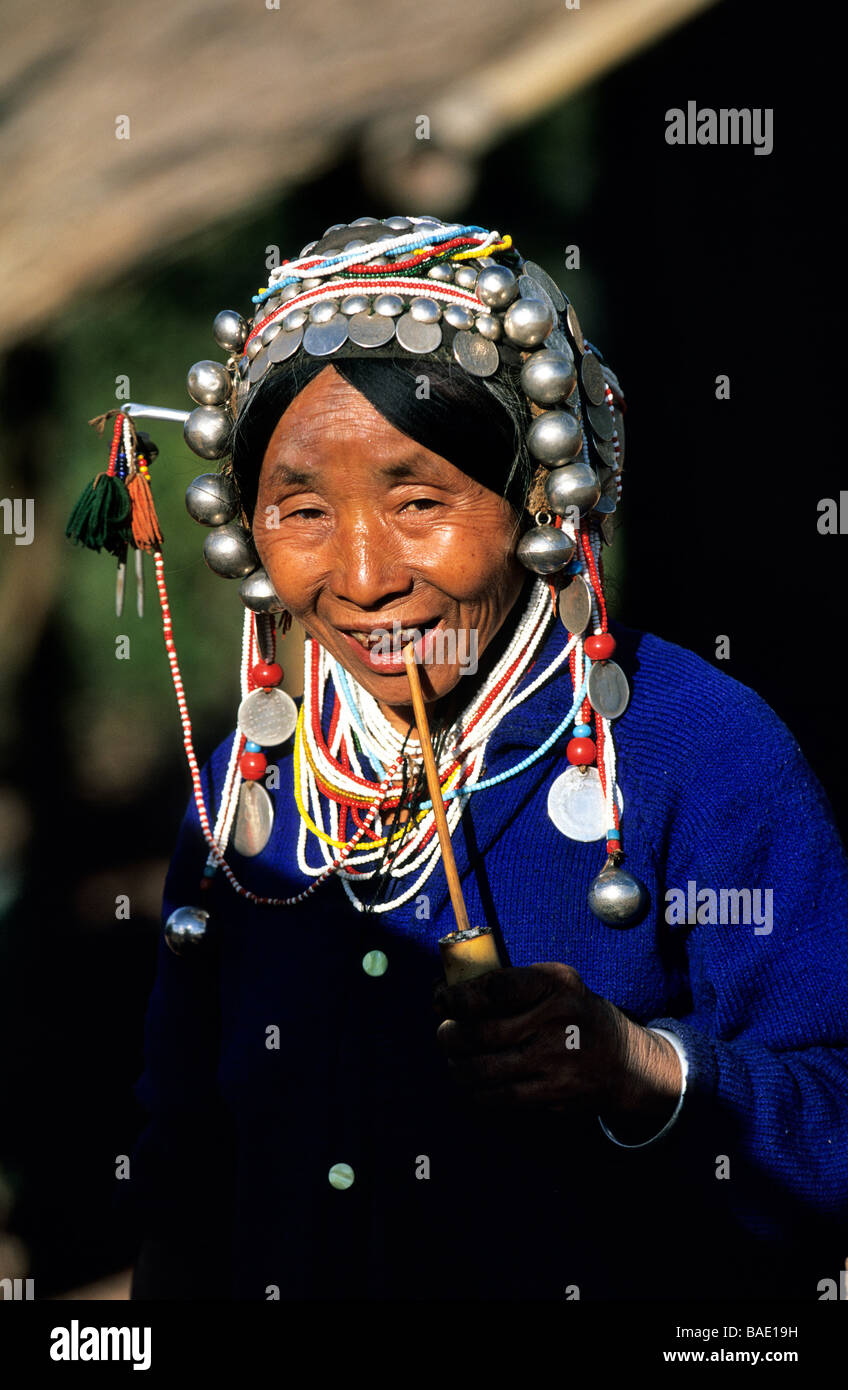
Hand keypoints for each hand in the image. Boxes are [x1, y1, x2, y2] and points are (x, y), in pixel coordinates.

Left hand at [432, 963, 680, 1122]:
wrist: (625, 1062)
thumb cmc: (576, 1014)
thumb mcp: (557, 982)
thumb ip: (512, 981)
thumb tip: (453, 989)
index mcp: (555, 986)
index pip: (497, 989)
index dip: (460, 996)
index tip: (441, 999)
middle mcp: (556, 1022)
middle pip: (483, 1032)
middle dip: (450, 1034)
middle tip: (443, 1033)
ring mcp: (555, 1063)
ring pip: (484, 1070)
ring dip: (457, 1065)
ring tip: (453, 1058)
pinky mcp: (553, 1095)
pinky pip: (499, 1098)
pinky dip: (475, 1091)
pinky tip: (471, 1082)